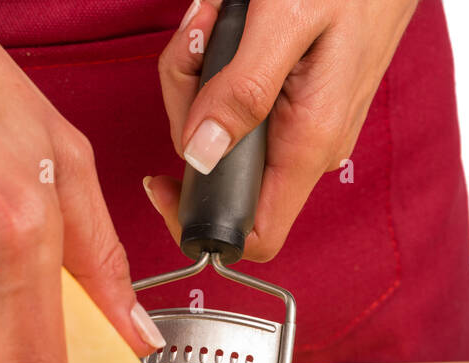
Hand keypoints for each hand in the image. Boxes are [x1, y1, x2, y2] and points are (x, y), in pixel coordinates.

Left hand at [146, 0, 418, 261]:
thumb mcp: (285, 21)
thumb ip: (242, 90)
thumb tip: (201, 155)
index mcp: (309, 144)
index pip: (254, 235)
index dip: (199, 221)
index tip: (159, 183)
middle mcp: (308, 149)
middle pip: (219, 170)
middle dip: (188, 107)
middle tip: (197, 38)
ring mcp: (303, 129)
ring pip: (223, 132)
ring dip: (199, 75)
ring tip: (216, 17)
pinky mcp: (298, 106)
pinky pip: (240, 106)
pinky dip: (220, 67)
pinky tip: (230, 22)